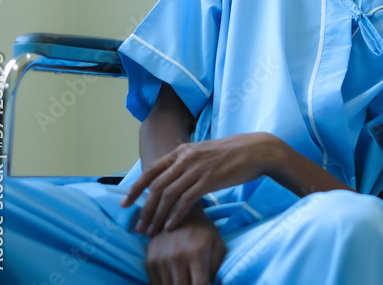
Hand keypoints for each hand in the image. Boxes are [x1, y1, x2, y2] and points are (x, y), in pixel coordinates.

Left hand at [122, 132, 277, 234]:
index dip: (135, 188)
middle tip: (140, 226)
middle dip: (144, 208)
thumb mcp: (204, 152)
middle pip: (156, 186)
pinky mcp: (210, 179)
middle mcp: (187, 158)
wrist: (258, 150)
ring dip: (158, 215)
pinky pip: (187, 200)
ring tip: (153, 231)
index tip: (125, 204)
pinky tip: (172, 226)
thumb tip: (172, 177)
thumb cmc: (233, 153)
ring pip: (168, 195)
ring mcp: (198, 168)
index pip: (151, 170)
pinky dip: (177, 215)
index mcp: (183, 150)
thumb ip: (187, 161)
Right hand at [145, 207, 225, 284]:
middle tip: (194, 281)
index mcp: (197, 253)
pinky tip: (175, 279)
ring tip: (186, 278)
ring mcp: (161, 260)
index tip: (206, 284)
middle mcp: (177, 258)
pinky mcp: (150, 262)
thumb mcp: (217, 243)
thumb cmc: (202, 229)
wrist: (177, 210)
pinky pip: (156, 284)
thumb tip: (210, 284)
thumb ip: (216, 266)